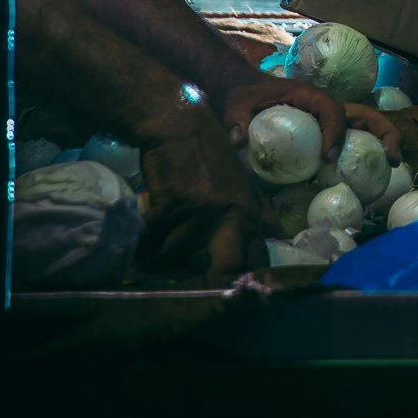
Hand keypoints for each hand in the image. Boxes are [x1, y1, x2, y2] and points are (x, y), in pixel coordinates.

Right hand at [135, 103, 266, 280]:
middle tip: (190, 284)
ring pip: (174, 256)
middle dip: (208, 281)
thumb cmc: (211, 156)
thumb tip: (277, 236)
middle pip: (227, 268)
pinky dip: (141, 241)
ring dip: (158, 256)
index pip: (257, 259)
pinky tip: (140, 235)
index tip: (232, 292)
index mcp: (250, 214)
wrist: (180, 125)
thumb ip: (259, 212)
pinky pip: (150, 239)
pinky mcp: (173, 204)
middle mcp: (232, 215)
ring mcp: (203, 211)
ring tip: (153, 247)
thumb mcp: (244, 184)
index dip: (245, 279)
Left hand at [220, 77, 401, 163]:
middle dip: (384, 132)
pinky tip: (366, 172)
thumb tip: (238, 141)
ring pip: (365, 123)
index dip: (336, 131)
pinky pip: (351, 135)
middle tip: (393, 158)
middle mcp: (325, 105)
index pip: (333, 110)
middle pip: (365, 113)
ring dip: (383, 139)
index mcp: (310, 96)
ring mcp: (328, 116)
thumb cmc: (245, 96)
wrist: (244, 90)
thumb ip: (237, 121)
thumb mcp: (236, 106)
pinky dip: (366, 148)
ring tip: (393, 163)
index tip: (328, 156)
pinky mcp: (325, 128)